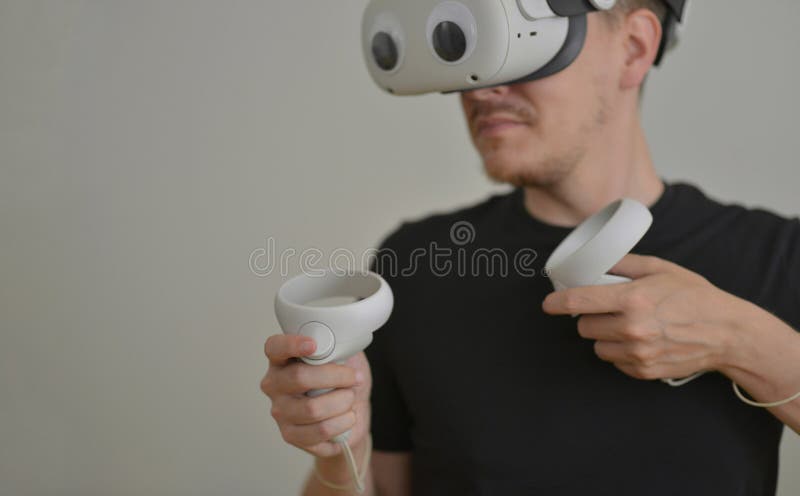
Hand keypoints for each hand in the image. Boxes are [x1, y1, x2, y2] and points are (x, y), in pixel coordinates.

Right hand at [260, 334, 371, 457]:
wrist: (350, 415)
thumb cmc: (342, 382)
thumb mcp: (343, 356)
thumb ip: (338, 346)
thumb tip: (344, 339)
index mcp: (282, 359)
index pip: (275, 347)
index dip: (291, 345)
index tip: (314, 345)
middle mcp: (274, 384)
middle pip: (299, 377)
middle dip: (335, 376)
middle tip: (354, 377)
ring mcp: (280, 411)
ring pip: (312, 408)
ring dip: (342, 402)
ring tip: (350, 398)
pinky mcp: (290, 435)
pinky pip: (320, 430)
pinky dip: (342, 423)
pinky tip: (348, 417)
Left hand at [542, 254, 740, 380]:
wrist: (727, 333)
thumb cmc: (694, 296)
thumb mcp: (660, 269)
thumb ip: (624, 263)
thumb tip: (595, 260)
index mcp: (633, 299)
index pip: (579, 302)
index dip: (558, 303)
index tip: (548, 304)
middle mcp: (632, 328)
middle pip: (584, 326)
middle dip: (591, 317)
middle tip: (609, 310)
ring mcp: (638, 353)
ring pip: (596, 346)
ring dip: (603, 336)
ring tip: (626, 325)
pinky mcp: (643, 370)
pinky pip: (614, 361)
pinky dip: (619, 352)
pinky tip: (638, 341)